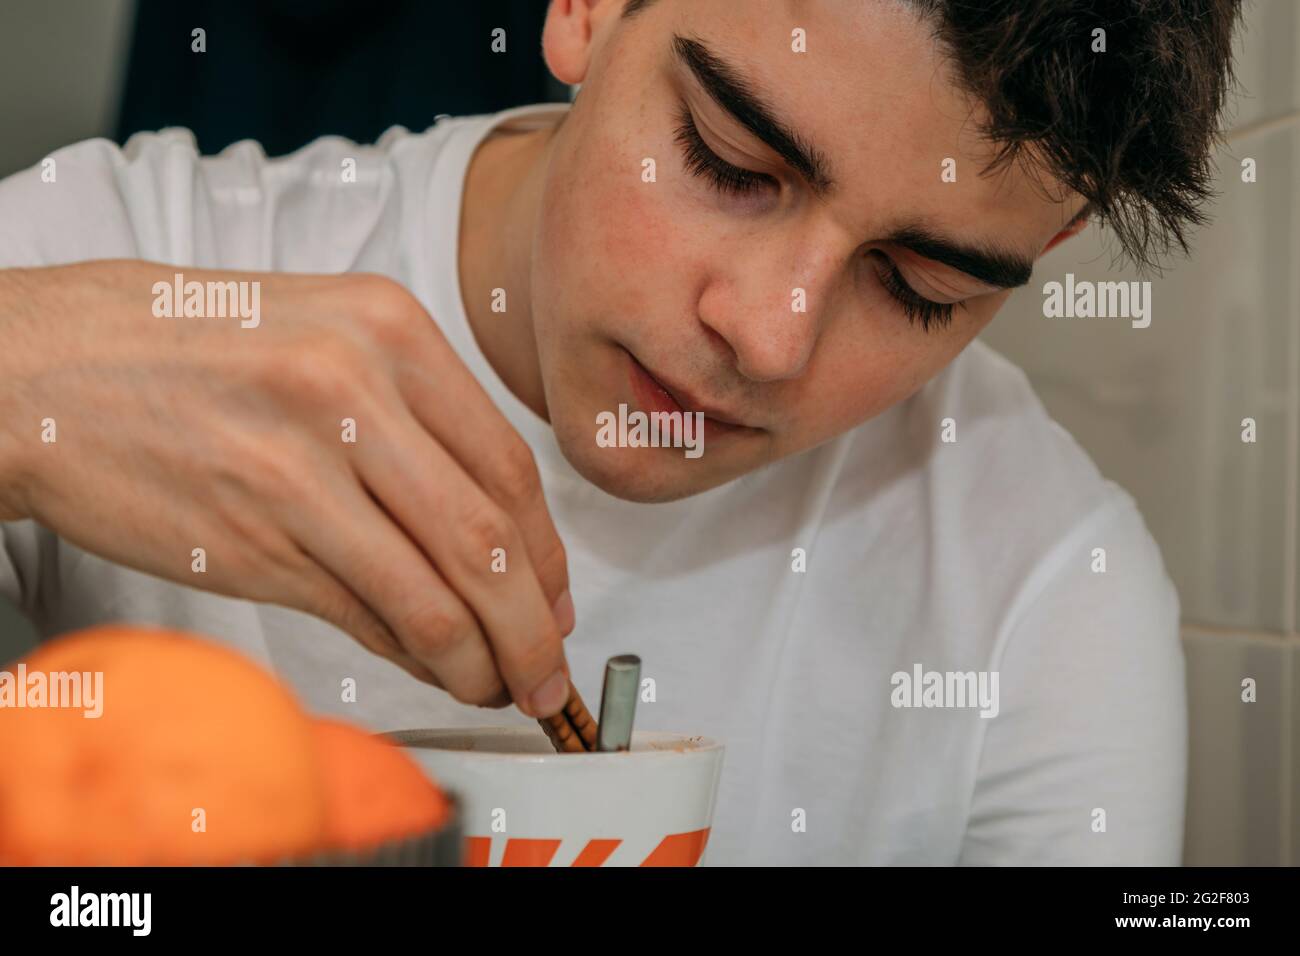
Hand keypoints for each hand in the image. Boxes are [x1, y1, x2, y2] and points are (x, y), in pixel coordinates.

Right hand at [0, 260, 574, 716]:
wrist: (37, 369)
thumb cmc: (177, 348)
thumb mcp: (317, 333)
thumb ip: (410, 417)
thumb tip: (489, 534)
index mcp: (387, 328)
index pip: (509, 462)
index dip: (547, 549)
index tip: (555, 596)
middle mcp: (352, 390)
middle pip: (489, 537)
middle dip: (534, 624)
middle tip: (548, 666)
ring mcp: (299, 468)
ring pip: (435, 593)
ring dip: (482, 658)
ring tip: (500, 685)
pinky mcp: (250, 539)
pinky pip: (363, 614)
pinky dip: (411, 654)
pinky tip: (430, 668)